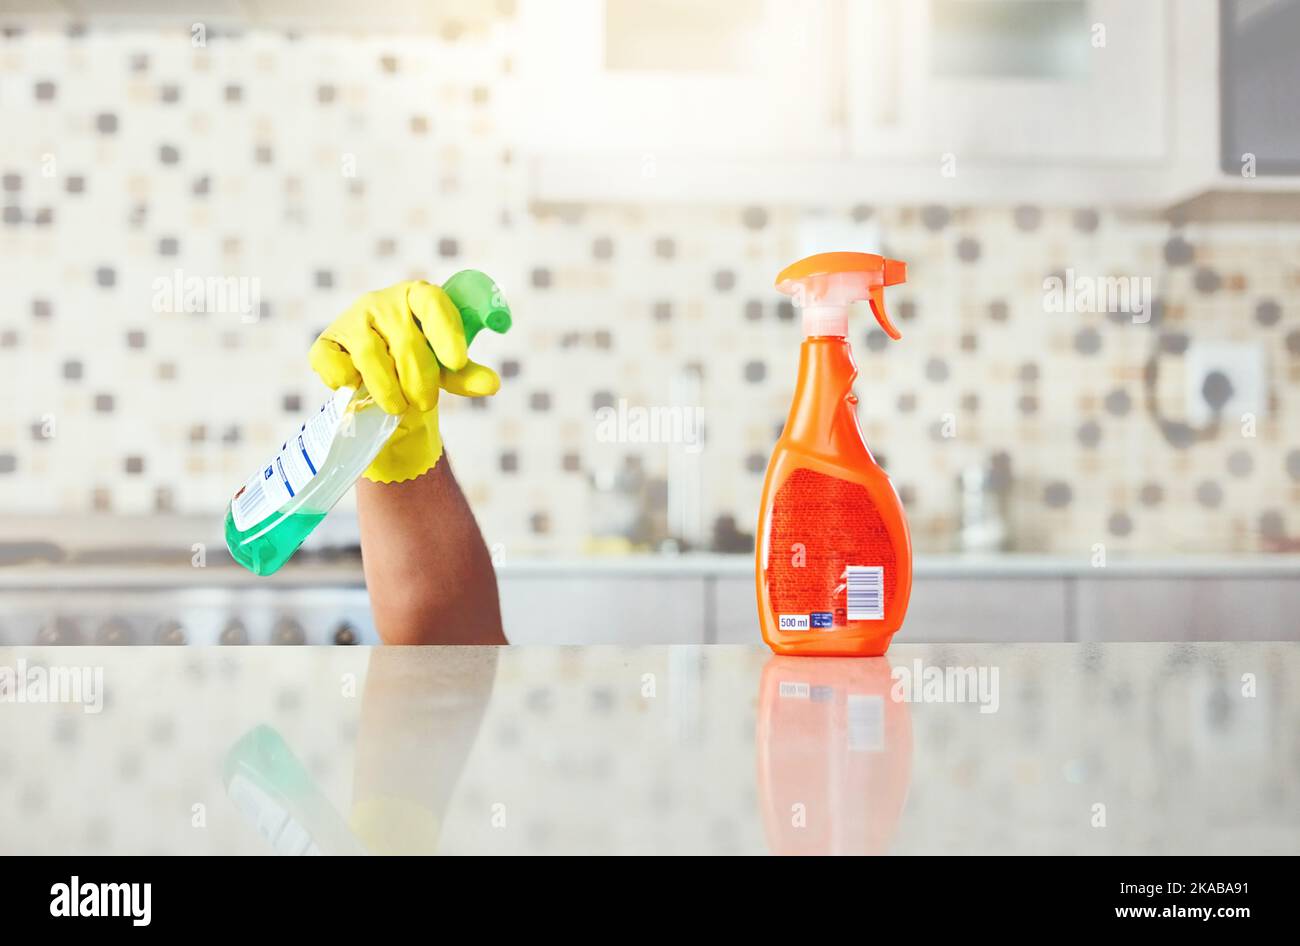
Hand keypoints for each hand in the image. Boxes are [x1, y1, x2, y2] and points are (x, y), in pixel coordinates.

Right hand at [309, 280, 499, 482]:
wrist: (382, 376)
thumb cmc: (420, 362)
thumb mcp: (446, 367)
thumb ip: (467, 375)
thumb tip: (491, 385)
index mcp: (417, 296)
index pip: (432, 302)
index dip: (446, 331)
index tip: (458, 362)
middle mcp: (382, 302)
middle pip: (404, 337)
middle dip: (418, 376)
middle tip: (425, 402)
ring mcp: (352, 320)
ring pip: (368, 352)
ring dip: (386, 386)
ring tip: (398, 408)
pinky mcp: (326, 344)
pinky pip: (329, 359)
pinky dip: (341, 377)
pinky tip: (354, 389)